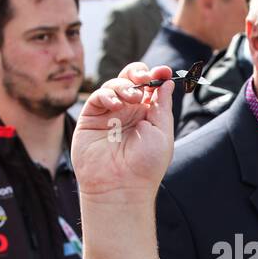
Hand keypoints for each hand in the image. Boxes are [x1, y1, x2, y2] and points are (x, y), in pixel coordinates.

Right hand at [71, 63, 174, 202]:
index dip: (157, 76)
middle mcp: (128, 112)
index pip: (151, 87)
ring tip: (132, 99)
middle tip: (146, 78)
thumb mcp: (162, 132)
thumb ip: (162, 105)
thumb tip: (167, 81)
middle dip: (139, 73)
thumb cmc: (145, 166)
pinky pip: (97, 97)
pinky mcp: (90, 118)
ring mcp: (109, 114)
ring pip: (115, 84)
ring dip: (125, 86)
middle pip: (131, 80)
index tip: (164, 71)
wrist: (121, 187)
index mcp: (147, 114)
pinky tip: (115, 105)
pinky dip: (107, 95)